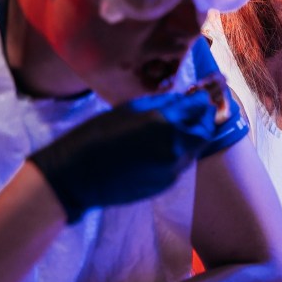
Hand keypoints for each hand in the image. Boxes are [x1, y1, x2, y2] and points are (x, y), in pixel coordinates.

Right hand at [28, 82, 222, 222]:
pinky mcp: (165, 185)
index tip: (202, 96)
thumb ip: (162, 104)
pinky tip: (162, 146)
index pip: (199, 109)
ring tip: (179, 127)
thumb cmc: (97, 135)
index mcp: (165, 125)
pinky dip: (178, 152)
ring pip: (194, 150)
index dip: (203, 101)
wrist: (77, 176)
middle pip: (204, 133)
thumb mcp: (129, 109)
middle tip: (197, 111)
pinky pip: (180, 164)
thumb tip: (183, 100)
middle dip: (203, 120)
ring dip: (192, 137)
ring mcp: (172, 170)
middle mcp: (175, 149)